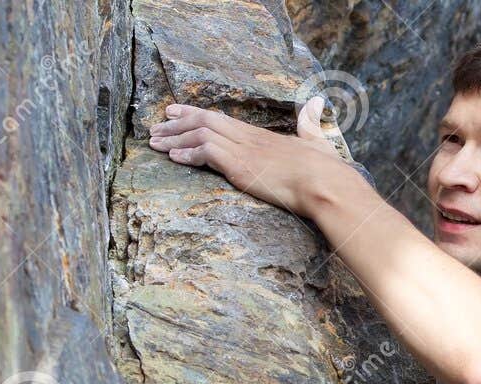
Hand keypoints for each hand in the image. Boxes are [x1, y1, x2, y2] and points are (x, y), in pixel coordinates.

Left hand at [148, 96, 343, 215]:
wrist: (325, 184)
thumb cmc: (324, 169)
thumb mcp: (316, 140)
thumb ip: (309, 123)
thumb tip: (315, 102)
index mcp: (261, 134)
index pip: (221, 118)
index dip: (196, 113)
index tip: (176, 111)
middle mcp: (248, 137)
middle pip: (205, 120)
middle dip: (177, 122)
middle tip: (156, 125)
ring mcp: (243, 150)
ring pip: (200, 134)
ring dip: (175, 139)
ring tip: (155, 143)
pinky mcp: (240, 166)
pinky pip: (206, 153)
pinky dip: (188, 154)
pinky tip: (174, 158)